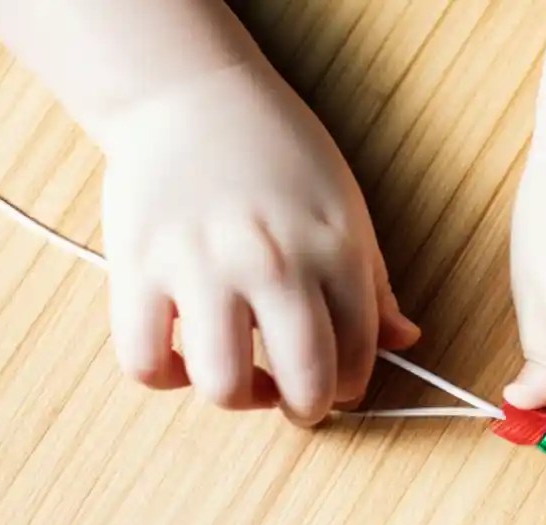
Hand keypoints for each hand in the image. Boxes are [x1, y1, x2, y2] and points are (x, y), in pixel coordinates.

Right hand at [98, 62, 419, 423]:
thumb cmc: (279, 151)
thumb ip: (374, 283)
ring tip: (243, 378)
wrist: (192, 94)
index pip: (360, 355)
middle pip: (304, 384)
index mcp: (335, 251)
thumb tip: (406, 339)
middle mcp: (274, 265)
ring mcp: (203, 269)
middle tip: (298, 400)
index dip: (354, 386)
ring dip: (239, 398)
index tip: (341, 385)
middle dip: (308, 408)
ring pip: (223, 385)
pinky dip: (166, 376)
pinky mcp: (139, 269)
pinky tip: (184, 356)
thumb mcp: (346, 209)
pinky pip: (147, 361)